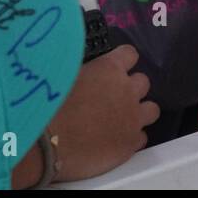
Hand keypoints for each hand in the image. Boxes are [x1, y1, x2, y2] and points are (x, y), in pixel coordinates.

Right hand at [49, 45, 158, 181]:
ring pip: (152, 110)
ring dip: (139, 113)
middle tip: (112, 100)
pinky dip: (131, 139)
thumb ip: (83, 72)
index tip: (113, 70)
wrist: (46, 143)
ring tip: (121, 122)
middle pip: (143, 83)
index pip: (130, 54)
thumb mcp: (64, 76)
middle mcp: (127, 90)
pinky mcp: (131, 143)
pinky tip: (115, 143)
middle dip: (130, 89)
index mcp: (110, 69)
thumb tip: (84, 73)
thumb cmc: (47, 106)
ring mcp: (133, 118)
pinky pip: (142, 138)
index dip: (122, 62)